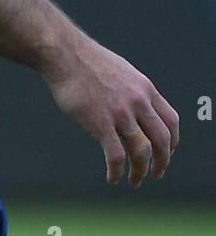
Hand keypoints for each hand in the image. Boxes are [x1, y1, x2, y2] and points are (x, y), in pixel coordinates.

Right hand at [43, 33, 178, 186]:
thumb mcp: (120, 71)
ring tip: (135, 181)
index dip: (172, 141)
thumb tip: (132, 105)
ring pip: (142, 151)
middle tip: (157, 173)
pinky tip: (112, 178)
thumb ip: (131, 90)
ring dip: (141, 171)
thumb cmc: (85, 60)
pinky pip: (116, 156)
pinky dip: (117, 172)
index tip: (165, 152)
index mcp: (145, 89)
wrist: (64, 54)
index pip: (170, 121)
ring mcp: (120, 113)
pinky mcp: (100, 124)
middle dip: (163, 161)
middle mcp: (138, 102)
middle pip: (162, 140)